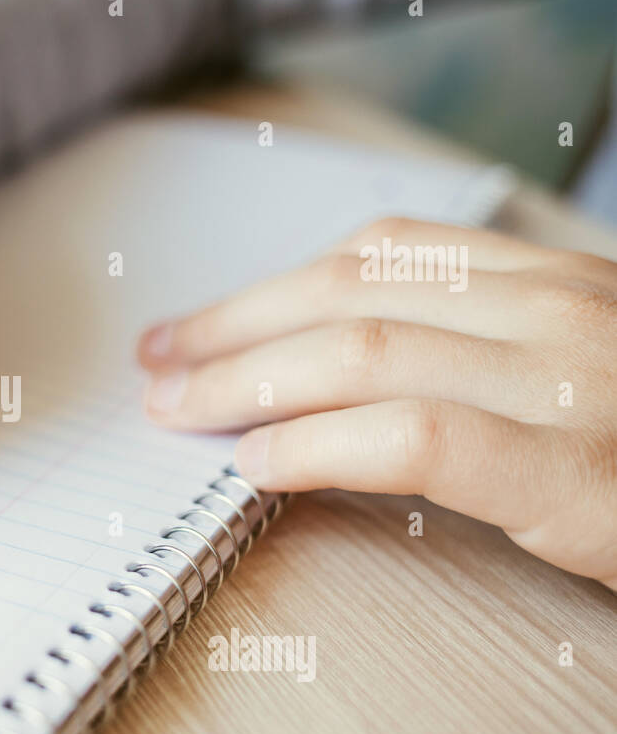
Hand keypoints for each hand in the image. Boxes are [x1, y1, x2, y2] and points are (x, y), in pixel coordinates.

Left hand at [137, 218, 616, 589]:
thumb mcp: (571, 366)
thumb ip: (471, 348)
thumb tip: (326, 362)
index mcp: (552, 280)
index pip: (377, 259)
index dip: (265, 290)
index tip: (193, 326)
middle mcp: (559, 311)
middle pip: (350, 296)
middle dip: (232, 331)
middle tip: (159, 367)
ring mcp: (571, 385)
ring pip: (366, 352)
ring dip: (248, 382)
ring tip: (181, 412)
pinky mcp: (573, 474)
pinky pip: (416, 439)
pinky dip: (319, 445)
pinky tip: (258, 465)